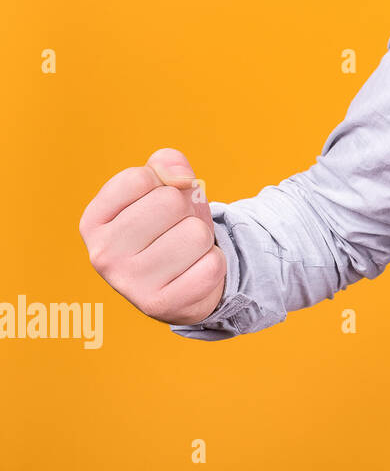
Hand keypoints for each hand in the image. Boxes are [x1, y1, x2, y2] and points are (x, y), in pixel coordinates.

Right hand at [78, 147, 226, 325]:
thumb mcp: (163, 188)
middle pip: (170, 202)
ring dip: (202, 238)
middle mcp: (102, 254)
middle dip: (187, 210)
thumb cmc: (170, 226)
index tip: (160, 203)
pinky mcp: (161, 306)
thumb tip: (179, 177)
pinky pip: (212, 265)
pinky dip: (213, 263)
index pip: (139, 178)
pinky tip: (194, 271)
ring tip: (186, 251)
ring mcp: (128, 284)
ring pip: (196, 233)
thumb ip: (167, 164)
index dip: (165, 183)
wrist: (182, 282)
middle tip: (178, 229)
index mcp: (94, 221)